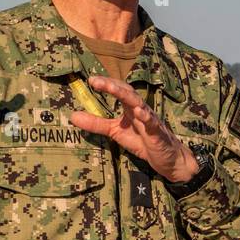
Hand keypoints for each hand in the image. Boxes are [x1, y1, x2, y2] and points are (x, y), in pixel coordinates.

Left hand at [69, 76, 198, 181]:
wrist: (167, 159)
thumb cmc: (143, 141)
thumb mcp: (115, 132)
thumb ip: (96, 124)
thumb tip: (72, 116)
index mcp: (130, 108)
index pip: (119, 90)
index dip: (106, 84)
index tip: (90, 80)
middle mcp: (140, 110)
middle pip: (127, 92)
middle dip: (112, 85)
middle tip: (96, 81)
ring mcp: (150, 120)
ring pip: (139, 103)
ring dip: (125, 95)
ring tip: (111, 88)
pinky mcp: (158, 133)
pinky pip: (152, 122)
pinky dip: (146, 116)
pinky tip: (138, 111)